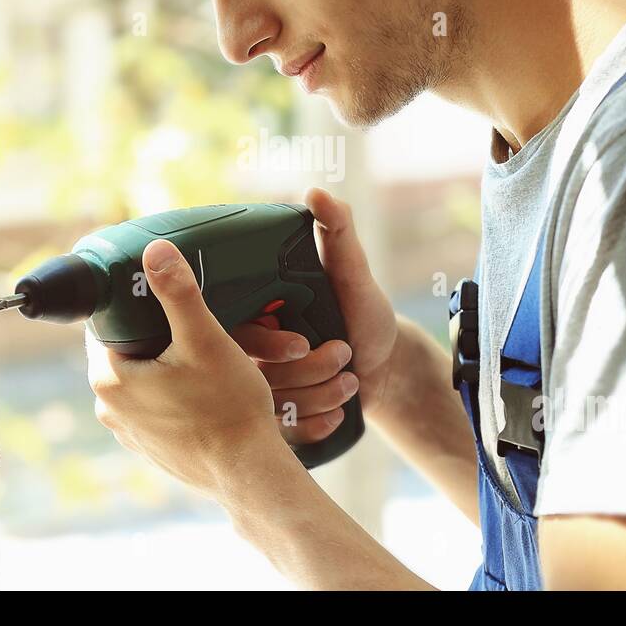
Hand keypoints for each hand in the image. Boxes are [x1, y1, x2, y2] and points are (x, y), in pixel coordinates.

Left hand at [86, 237, 288, 500]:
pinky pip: (155, 405)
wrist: (248, 471)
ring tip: (198, 351)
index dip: (133, 304)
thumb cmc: (228, 408)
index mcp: (110, 379)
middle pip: (125, 350)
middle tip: (187, 319)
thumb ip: (178, 293)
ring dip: (163, 363)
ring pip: (141, 378)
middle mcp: (110, 410)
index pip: (106, 324)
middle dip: (153, 333)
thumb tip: (155, 251)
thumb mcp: (204, 339)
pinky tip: (202, 387)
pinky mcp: (152, 448)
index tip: (159, 293)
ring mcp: (130, 433)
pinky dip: (173, 392)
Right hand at [232, 187, 398, 447]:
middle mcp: (251, 353)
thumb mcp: (354, 273)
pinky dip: (316, 424)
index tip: (304, 341)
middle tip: (345, 358)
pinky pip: (283, 434)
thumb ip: (338, 233)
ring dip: (319, 396)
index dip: (270, 342)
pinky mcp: (277, 421)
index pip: (239, 332)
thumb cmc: (365, 314)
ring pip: (271, 406)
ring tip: (351, 382)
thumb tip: (317, 191)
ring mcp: (262, 389)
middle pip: (255, 376)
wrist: (385, 366)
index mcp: (257, 313)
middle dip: (306, 373)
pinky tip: (339, 412)